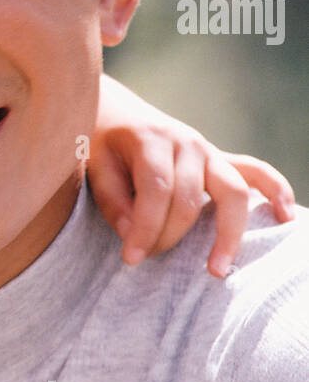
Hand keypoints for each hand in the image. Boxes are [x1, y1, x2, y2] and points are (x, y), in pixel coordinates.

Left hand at [89, 74, 295, 277]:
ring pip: (232, 192)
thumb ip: (113, 201)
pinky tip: (286, 216)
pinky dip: (276, 191)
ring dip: (228, 233)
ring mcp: (209, 151)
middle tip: (147, 259)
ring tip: (217, 269)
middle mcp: (187, 143)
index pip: (156, 190)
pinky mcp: (221, 160)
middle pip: (190, 198)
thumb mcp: (95, 167)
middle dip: (169, 236)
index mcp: (152, 139)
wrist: (117, 112)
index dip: (145, 228)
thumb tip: (135, 235)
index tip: (130, 258)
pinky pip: (256, 173)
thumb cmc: (102, 144)